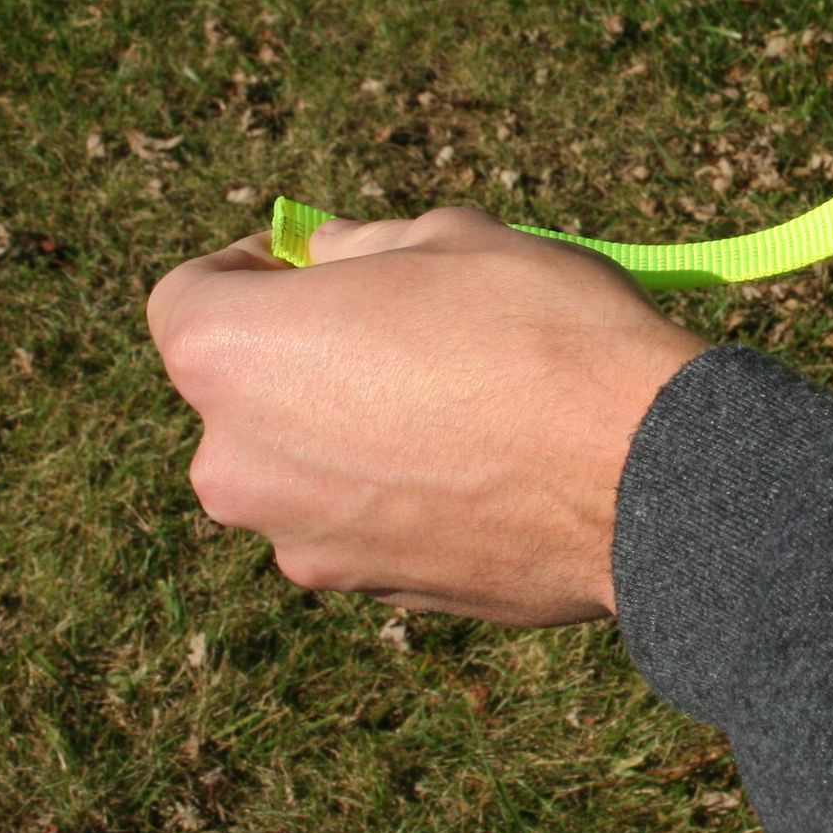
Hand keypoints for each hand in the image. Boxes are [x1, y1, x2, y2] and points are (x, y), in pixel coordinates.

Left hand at [146, 207, 704, 624]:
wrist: (645, 476)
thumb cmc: (544, 334)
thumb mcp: (452, 238)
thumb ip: (364, 246)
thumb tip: (332, 256)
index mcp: (230, 354)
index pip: (187, 297)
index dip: (254, 271)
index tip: (321, 266)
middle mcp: (235, 463)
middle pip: (245, 395)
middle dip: (308, 360)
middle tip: (409, 333)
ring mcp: (299, 542)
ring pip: (306, 468)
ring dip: (356, 434)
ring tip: (467, 406)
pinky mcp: (368, 595)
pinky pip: (364, 525)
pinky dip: (403, 495)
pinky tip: (491, 469)